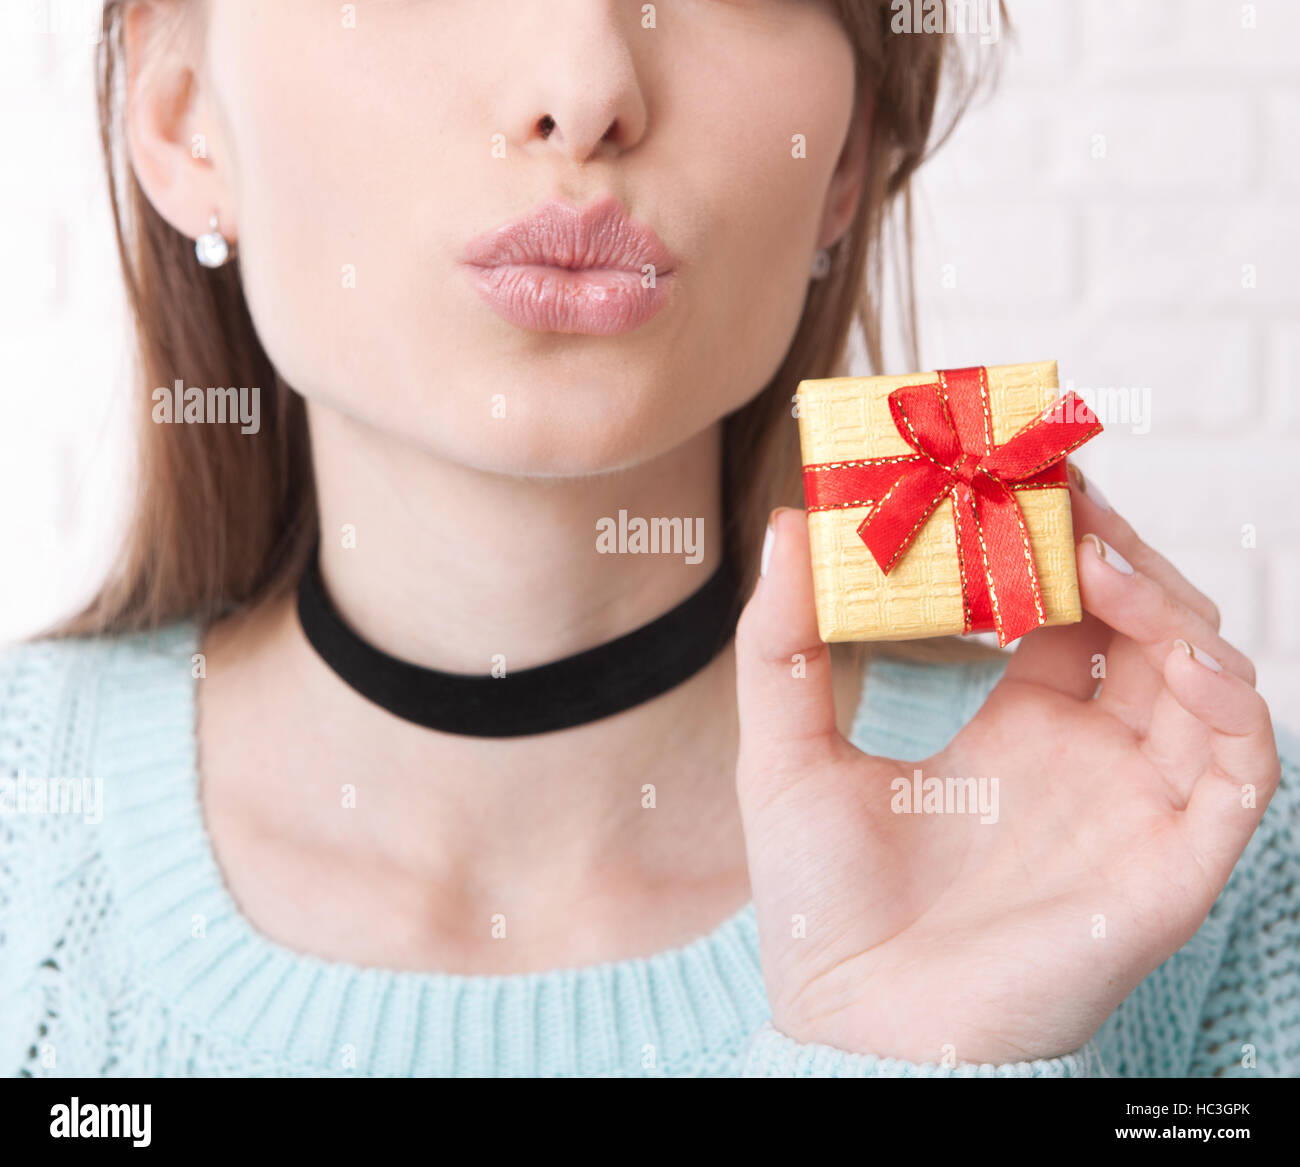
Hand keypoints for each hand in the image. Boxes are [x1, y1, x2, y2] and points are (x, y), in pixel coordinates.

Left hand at [733, 473, 1280, 1064]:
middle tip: (1068, 494)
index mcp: (1016, 723)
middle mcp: (1087, 754)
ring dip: (1173, 606)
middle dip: (1119, 552)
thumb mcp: (787, 748)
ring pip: (1204, 679)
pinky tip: (1178, 652)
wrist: (846, 1022)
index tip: (1027, 471)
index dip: (1062, 538)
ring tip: (1104, 559)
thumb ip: (782, 641)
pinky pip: (1239, 769)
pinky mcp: (1168, 863)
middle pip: (1145, 625)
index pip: (1072, 607)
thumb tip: (787, 524)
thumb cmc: (819, 901)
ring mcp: (1132, 804)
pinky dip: (1228, 702)